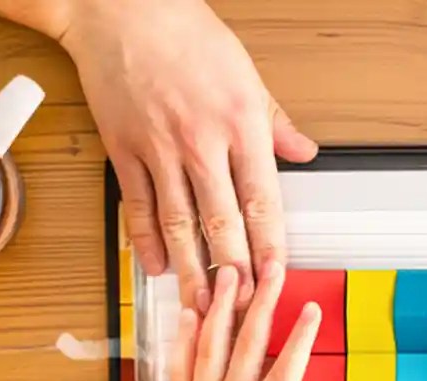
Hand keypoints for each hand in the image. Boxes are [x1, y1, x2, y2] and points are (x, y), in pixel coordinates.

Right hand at [60, 0, 317, 311]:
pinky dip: (146, 242)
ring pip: (179, 223)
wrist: (122, 10)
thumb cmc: (186, 34)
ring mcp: (159, 149)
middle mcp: (200, 141)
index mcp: (240, 123)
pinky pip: (138, 207)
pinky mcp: (124, 150)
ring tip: (202, 304)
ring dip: (192, 269)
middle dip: (234, 271)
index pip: (262, 199)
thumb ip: (275, 122)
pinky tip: (157, 267)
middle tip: (244, 306)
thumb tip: (304, 153)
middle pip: (222, 221)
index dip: (270, 245)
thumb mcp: (246, 74)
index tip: (278, 276)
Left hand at [133, 262, 360, 380]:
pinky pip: (183, 360)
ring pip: (213, 343)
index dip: (300, 339)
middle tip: (272, 270)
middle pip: (249, 343)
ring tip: (230, 274)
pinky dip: (187, 334)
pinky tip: (191, 311)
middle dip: (263, 301)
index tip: (311, 311)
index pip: (285, 373)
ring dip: (223, 305)